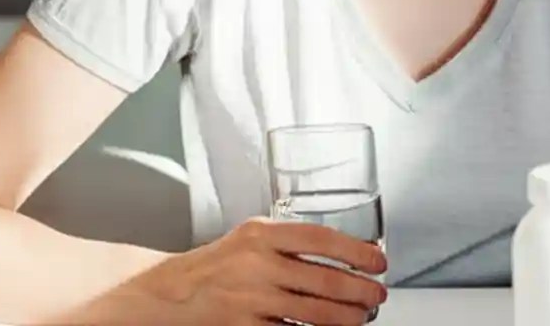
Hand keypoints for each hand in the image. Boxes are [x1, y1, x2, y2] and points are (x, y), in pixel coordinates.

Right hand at [124, 217, 388, 324]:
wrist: (171, 294)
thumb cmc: (218, 265)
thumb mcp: (250, 238)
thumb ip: (288, 241)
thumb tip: (344, 254)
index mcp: (261, 233)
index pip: (320, 238)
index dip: (355, 251)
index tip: (378, 261)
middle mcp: (257, 263)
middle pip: (324, 280)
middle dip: (360, 291)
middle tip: (378, 295)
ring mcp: (251, 299)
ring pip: (315, 313)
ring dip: (348, 317)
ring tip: (362, 316)